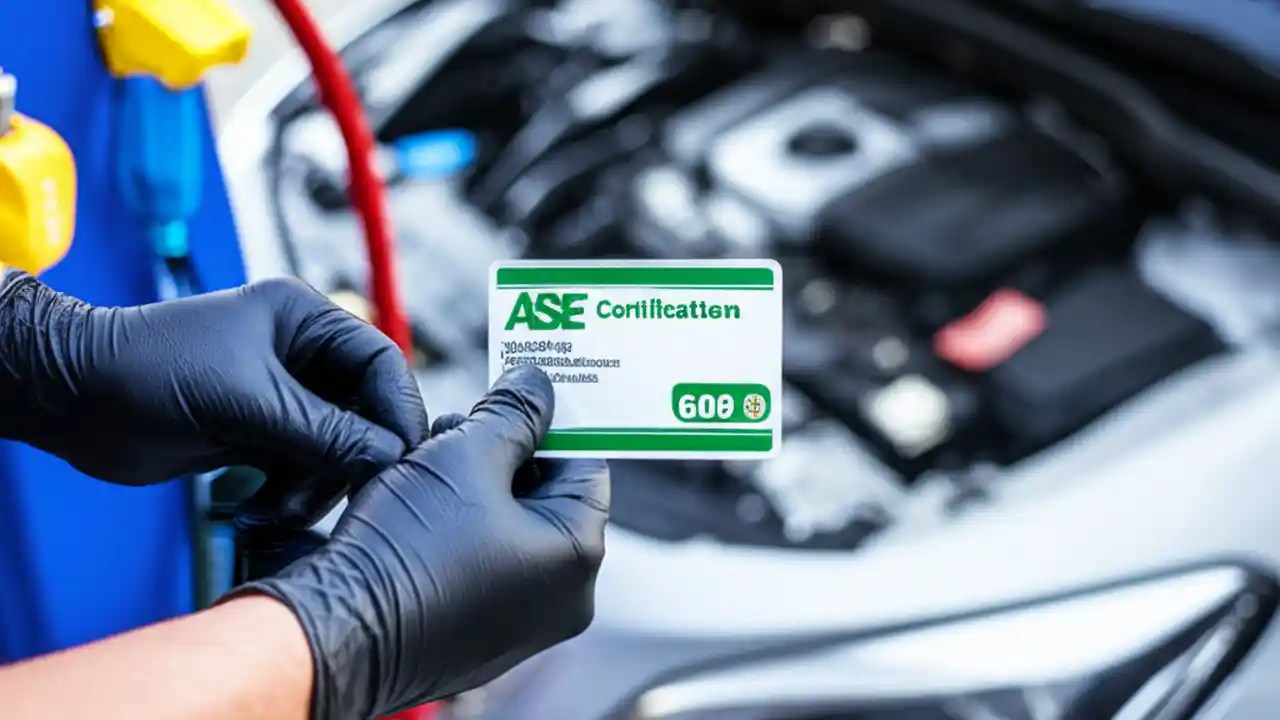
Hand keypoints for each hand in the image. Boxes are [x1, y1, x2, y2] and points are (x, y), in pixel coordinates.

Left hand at [0, 273, 426, 517]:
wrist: (70, 400)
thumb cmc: (148, 371)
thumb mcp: (246, 400)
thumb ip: (323, 432)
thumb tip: (388, 457)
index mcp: (304, 320)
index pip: (380, 364)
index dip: (396, 411)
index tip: (402, 457)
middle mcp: (301, 356)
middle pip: (365, 412)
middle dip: (353, 457)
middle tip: (341, 493)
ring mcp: (282, 398)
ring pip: (337, 449)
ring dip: (317, 485)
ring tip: (280, 507)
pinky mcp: (260, 435)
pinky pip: (303, 470)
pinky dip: (292, 495)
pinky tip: (261, 508)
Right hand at [234, 366, 609, 719]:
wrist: (338, 630)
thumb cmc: (406, 550)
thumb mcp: (465, 455)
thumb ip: (513, 414)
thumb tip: (538, 386)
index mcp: (576, 554)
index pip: (586, 465)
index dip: (549, 423)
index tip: (514, 399)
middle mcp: (561, 597)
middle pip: (547, 495)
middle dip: (501, 452)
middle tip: (456, 429)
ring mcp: (520, 621)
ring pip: (510, 525)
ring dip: (472, 485)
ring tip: (424, 466)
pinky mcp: (478, 634)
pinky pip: (484, 561)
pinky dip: (458, 526)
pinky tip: (416, 505)